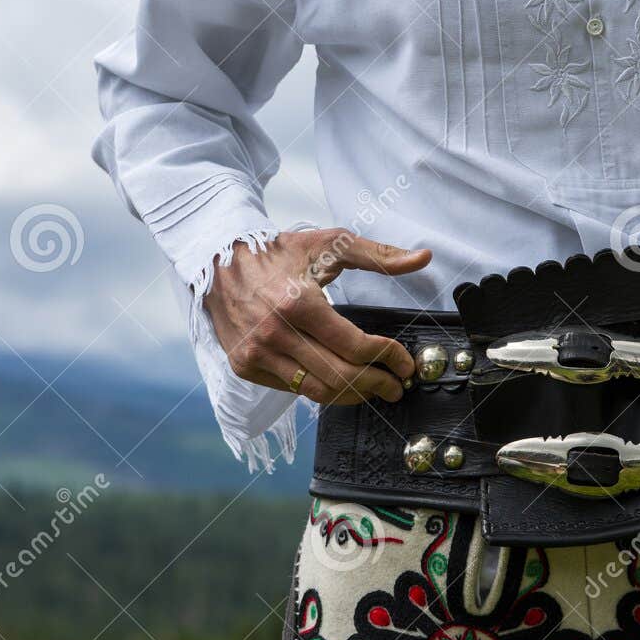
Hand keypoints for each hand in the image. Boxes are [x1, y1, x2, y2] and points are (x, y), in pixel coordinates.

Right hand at [205, 228, 431, 403]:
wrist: (216, 260)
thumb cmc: (278, 252)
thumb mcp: (329, 244)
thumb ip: (378, 255)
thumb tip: (422, 258)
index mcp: (298, 303)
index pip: (356, 346)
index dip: (389, 358)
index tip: (405, 363)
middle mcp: (275, 333)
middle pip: (342, 376)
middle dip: (378, 384)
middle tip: (397, 385)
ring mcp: (257, 353)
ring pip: (318, 391)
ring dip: (353, 395)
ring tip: (374, 389)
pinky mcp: (245, 366)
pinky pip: (293, 390)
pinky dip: (321, 390)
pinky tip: (340, 382)